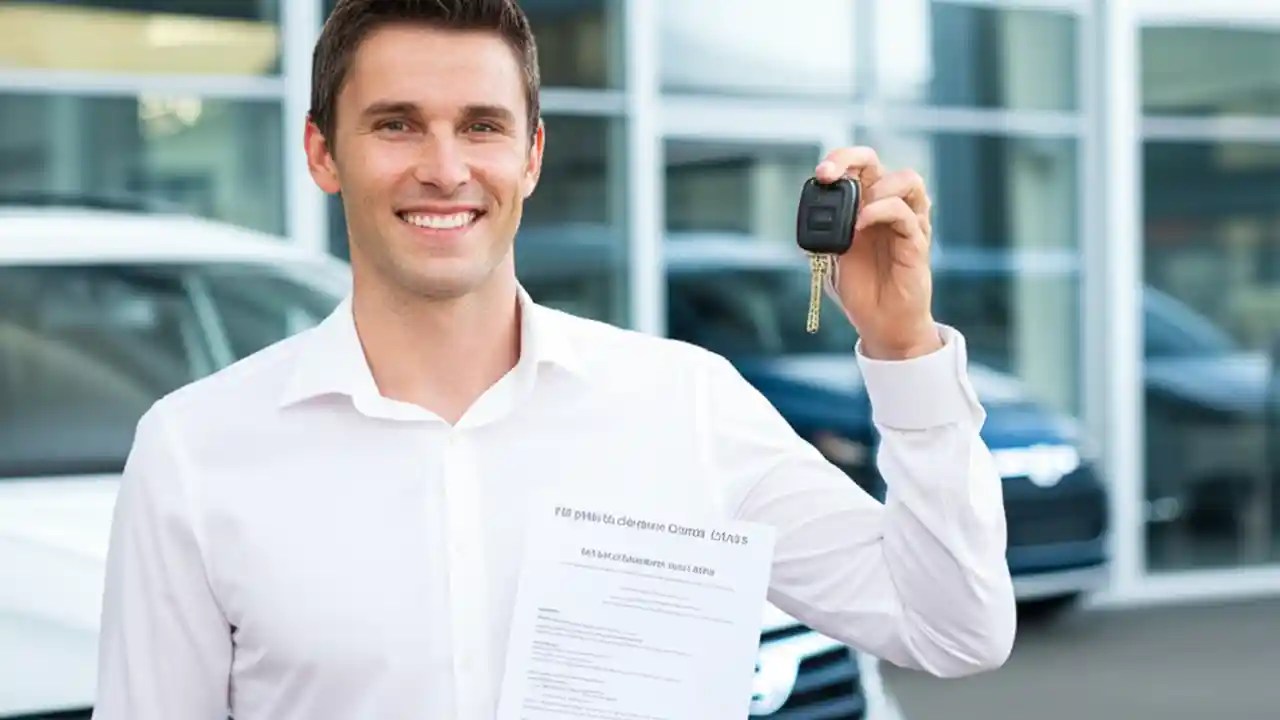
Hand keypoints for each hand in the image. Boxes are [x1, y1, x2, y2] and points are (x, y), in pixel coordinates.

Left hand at [816, 146, 942, 359]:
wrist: (880, 323)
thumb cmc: (860, 289)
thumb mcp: (831, 256)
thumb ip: (826, 230)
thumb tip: (816, 208)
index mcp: (865, 205)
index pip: (858, 165)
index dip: (840, 159)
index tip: (821, 174)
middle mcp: (887, 207)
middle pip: (879, 162)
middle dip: (852, 158)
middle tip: (829, 176)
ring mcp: (906, 222)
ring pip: (908, 179)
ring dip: (877, 187)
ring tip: (856, 211)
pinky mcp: (917, 242)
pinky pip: (906, 214)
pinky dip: (881, 211)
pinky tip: (861, 225)